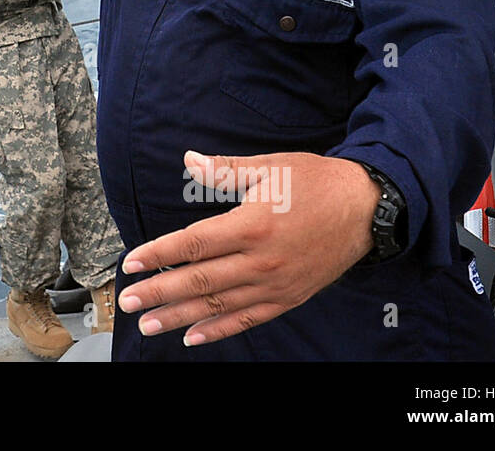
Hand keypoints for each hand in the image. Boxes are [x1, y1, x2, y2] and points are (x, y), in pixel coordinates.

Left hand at [116, 151, 380, 346]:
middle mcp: (261, 260)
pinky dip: (219, 329)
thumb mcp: (270, 167)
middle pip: (199, 281)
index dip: (158, 255)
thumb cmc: (316, 182)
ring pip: (219, 305)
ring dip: (180, 316)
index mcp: (251, 225)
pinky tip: (194, 335)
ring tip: (149, 323)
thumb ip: (225, 169)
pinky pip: (248, 319)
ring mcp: (275, 284)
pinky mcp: (289, 297)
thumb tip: (189, 159)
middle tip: (127, 302)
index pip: (193, 244)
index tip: (131, 264)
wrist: (367, 208)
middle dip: (158, 293)